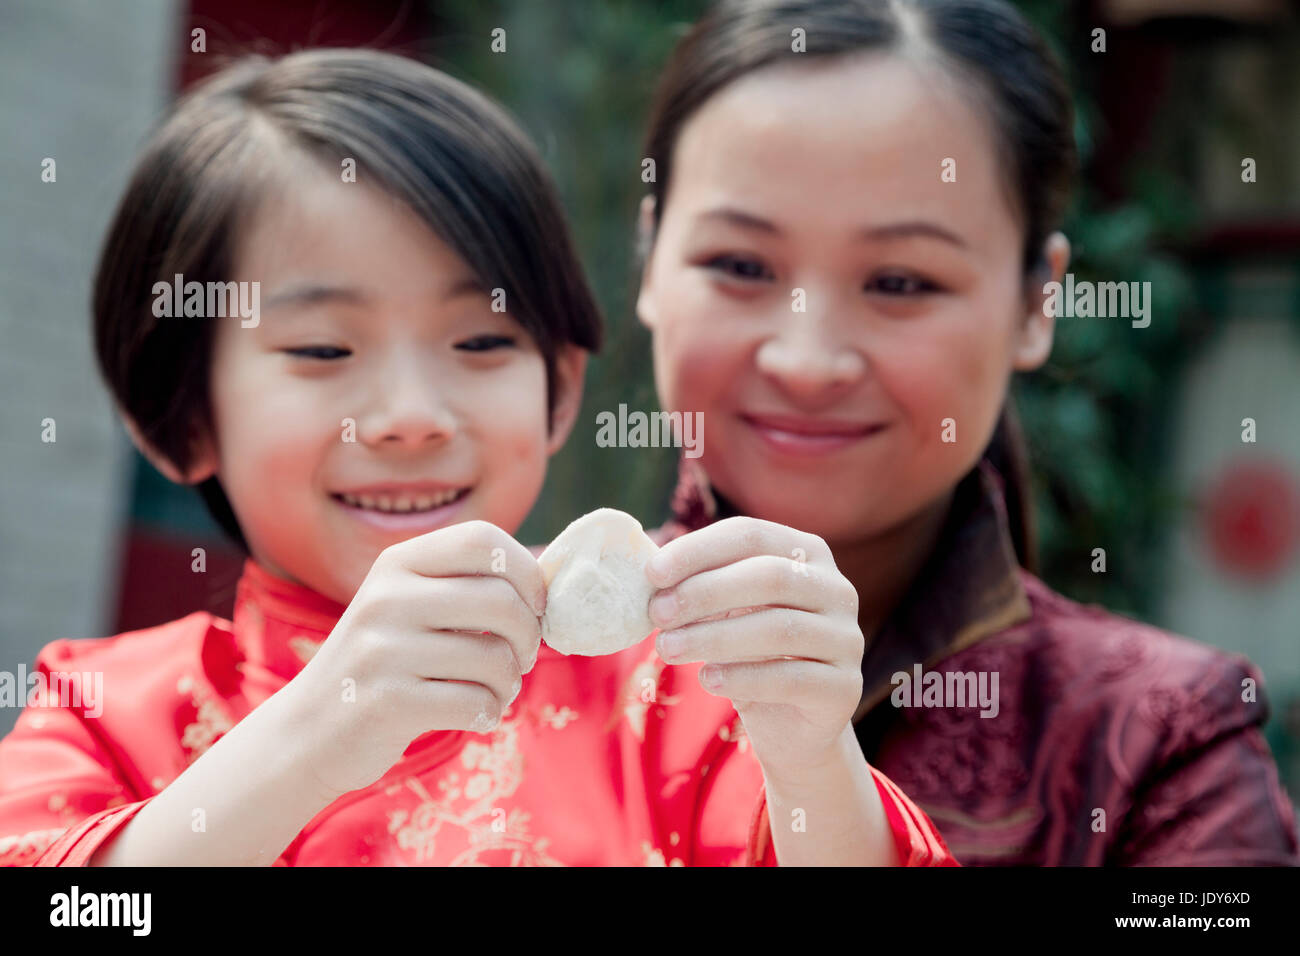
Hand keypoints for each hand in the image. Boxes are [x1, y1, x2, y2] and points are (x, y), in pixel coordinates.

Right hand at [281, 521, 544, 797]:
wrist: (307, 732)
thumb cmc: (385, 664)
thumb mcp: (410, 608)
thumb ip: (468, 588)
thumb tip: (555, 578)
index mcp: (398, 563)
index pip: (484, 539)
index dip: (527, 572)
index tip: (535, 607)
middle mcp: (387, 598)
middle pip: (501, 600)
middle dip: (529, 637)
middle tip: (522, 658)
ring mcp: (382, 650)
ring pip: (495, 660)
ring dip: (510, 684)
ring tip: (494, 691)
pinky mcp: (386, 702)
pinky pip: (475, 703)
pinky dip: (489, 714)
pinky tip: (473, 714)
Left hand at [646, 517, 862, 783]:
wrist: (793, 725)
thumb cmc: (752, 654)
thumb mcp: (728, 612)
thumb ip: (701, 586)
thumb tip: (648, 568)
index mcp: (808, 554)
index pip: (751, 535)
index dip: (698, 550)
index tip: (652, 573)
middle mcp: (837, 590)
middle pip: (769, 577)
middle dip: (704, 592)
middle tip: (657, 614)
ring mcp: (847, 638)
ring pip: (778, 628)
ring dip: (713, 637)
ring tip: (668, 649)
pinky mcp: (844, 688)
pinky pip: (790, 678)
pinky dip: (742, 677)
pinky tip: (707, 680)